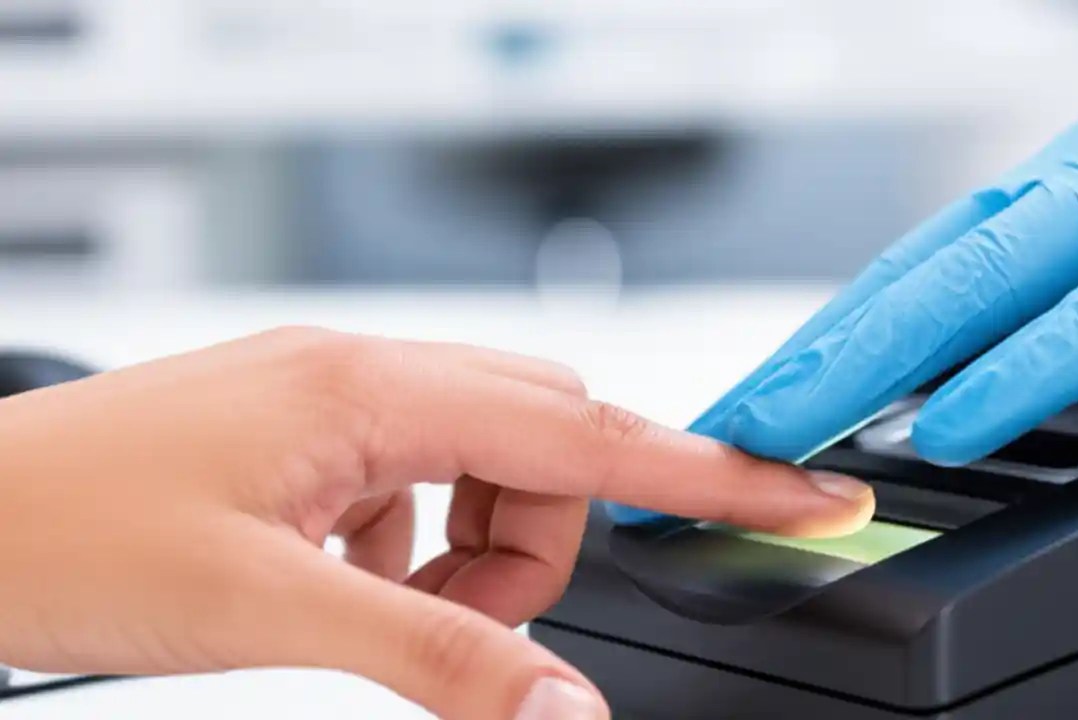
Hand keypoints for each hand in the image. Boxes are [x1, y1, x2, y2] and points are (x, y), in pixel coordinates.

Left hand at [0, 328, 872, 718]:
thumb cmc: (70, 529)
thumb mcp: (269, 609)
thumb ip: (436, 654)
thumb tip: (562, 708)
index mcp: (376, 387)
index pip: (591, 429)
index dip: (714, 469)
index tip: (810, 490)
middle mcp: (369, 373)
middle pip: (543, 449)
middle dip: (539, 548)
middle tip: (462, 630)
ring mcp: (339, 399)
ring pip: (486, 472)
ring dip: (471, 558)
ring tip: (377, 610)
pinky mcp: (313, 434)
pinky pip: (421, 487)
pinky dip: (416, 550)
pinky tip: (345, 582)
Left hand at [611, 53, 1077, 523]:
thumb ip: (1047, 321)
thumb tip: (962, 395)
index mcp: (1034, 209)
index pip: (893, 290)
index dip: (808, 355)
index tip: (740, 417)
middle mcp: (1054, 200)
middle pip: (896, 294)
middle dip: (795, 369)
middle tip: (708, 437)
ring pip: (961, 294)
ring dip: (854, 367)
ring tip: (772, 433)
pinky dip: (1017, 374)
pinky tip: (946, 428)